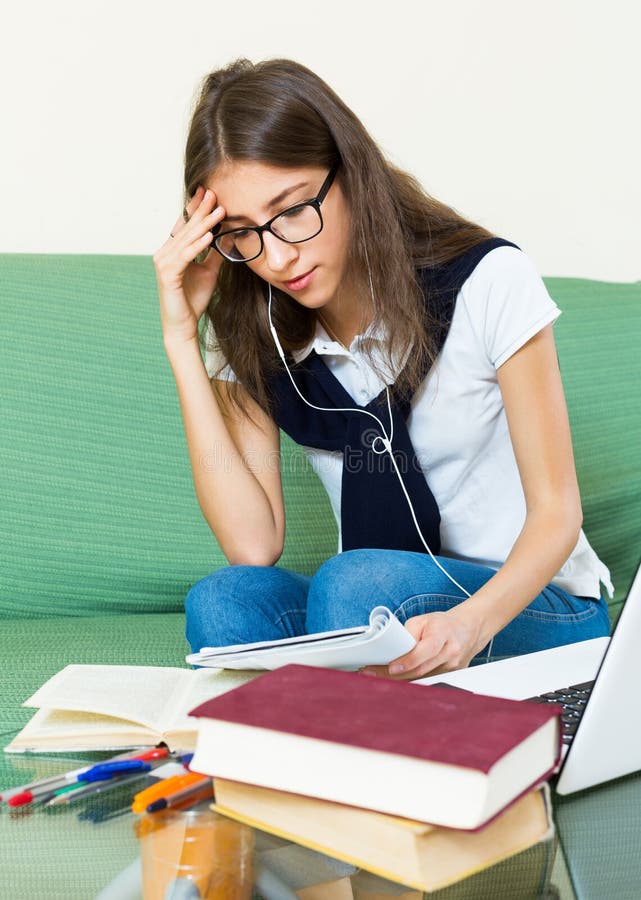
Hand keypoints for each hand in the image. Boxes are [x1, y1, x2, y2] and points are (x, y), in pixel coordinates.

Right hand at [153, 186, 226, 345]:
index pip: (185, 224)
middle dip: (201, 210)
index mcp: (172, 251)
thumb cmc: (193, 299)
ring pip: (186, 239)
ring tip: (218, 211)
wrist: (183, 325)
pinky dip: (197, 245)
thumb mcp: (209, 272)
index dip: (196, 208)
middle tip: (214, 193)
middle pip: (185, 227)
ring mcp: (164, 263)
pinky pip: (185, 256)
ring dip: (203, 224)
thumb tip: (228, 235)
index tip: (209, 192)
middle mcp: (164, 253)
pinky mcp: (167, 275)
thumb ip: (215, 253)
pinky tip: (209, 236)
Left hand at [361, 608, 484, 680]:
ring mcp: (453, 667)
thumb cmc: (443, 624)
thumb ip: (408, 633)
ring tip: (378, 677)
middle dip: (395, 674)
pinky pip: (428, 682)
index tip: (391, 667)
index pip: (425, 651)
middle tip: (372, 673)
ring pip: (423, 679)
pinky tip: (398, 681)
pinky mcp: (452, 677)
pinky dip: (412, 682)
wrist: (468, 630)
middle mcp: (451, 652)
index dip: (408, 661)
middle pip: (421, 670)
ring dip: (400, 680)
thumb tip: (393, 650)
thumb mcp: (423, 620)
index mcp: (443, 633)